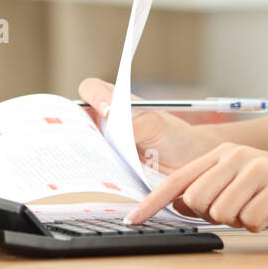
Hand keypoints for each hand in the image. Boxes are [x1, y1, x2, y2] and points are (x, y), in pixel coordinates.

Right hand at [76, 78, 220, 180]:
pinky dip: (97, 172)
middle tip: (92, 142)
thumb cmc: (175, 136)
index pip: (91, 89)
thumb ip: (133, 125)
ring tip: (99, 162)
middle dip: (78, 129)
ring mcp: (106, 145)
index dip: (93, 97)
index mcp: (115, 101)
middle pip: (79, 119)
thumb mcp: (155, 126)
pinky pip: (96, 167)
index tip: (107, 112)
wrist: (189, 163)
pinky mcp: (110, 167)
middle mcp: (106, 121)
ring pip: (83, 145)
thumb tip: (113, 127)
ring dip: (87, 153)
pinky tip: (104, 179)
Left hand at [125, 141, 267, 231]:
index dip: (153, 202)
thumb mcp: (248, 186)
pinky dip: (261, 224)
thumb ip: (216, 192)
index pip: (179, 181)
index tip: (133, 219)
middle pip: (197, 201)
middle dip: (216, 216)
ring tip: (262, 208)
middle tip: (244, 210)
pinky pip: (250, 219)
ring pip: (222, 212)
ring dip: (241, 220)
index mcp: (224, 154)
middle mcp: (237, 155)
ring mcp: (257, 167)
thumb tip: (186, 206)